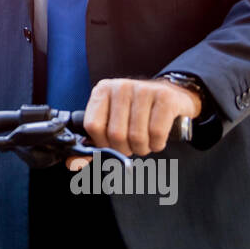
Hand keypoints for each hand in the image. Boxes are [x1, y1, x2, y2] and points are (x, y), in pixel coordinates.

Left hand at [64, 76, 201, 169]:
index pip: (93, 126)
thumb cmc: (138, 113)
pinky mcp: (165, 97)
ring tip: (145, 142)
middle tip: (132, 146)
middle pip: (115, 134)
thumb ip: (94, 140)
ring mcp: (144, 90)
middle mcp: (121, 86)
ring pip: (136, 136)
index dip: (103, 143)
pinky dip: (157, 144)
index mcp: (102, 91)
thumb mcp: (113, 120)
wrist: (173, 96)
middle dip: (125, 149)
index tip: (112, 145)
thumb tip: (76, 162)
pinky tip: (157, 139)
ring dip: (142, 148)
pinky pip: (156, 133)